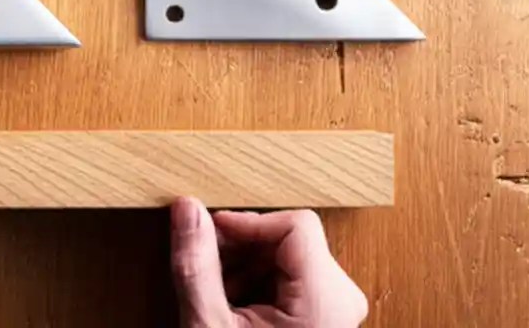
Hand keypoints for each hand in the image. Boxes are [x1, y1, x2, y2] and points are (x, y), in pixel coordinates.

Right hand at [170, 197, 367, 327]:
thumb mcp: (209, 326)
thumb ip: (196, 265)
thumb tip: (187, 212)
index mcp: (326, 301)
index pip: (295, 225)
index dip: (246, 222)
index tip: (209, 231)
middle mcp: (342, 299)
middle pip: (289, 239)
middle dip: (239, 248)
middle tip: (205, 267)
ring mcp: (336, 307)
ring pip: (286, 255)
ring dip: (243, 265)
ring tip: (218, 295)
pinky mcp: (324, 314)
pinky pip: (290, 276)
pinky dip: (255, 282)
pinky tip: (234, 307)